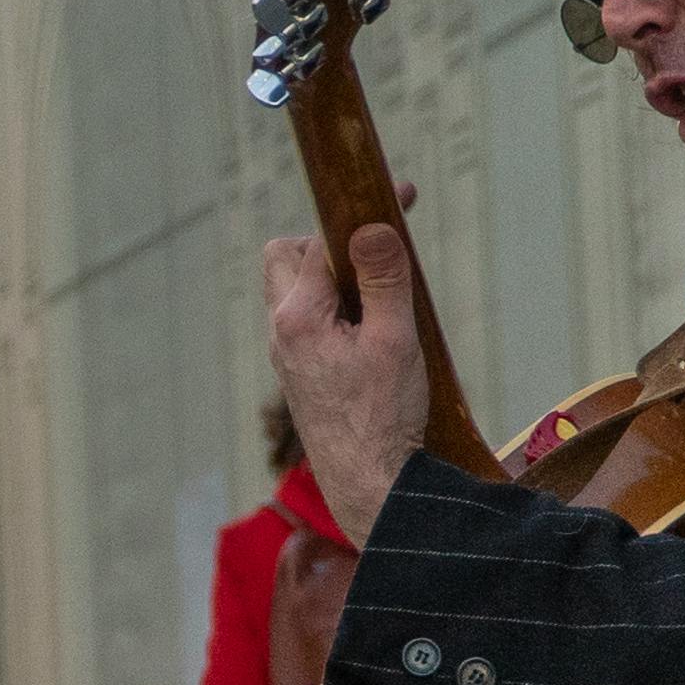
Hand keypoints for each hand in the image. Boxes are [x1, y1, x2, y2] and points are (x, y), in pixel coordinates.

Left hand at [265, 222, 431, 543]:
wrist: (369, 486)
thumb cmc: (383, 419)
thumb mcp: (395, 339)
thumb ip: (383, 279)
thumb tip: (371, 224)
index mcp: (298, 317)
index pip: (318, 242)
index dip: (360, 216)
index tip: (402, 198)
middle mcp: (282, 332)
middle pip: (286, 257)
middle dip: (329, 242)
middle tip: (377, 251)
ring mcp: (288, 355)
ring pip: (297, 291)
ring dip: (335, 278)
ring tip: (384, 292)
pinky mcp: (302, 374)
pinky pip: (309, 322)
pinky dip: (337, 308)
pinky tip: (375, 328)